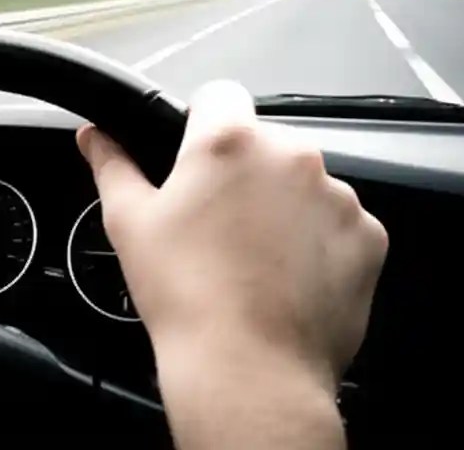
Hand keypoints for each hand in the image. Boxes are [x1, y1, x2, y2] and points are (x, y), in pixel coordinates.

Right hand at [77, 80, 386, 393]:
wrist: (248, 368)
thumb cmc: (185, 295)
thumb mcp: (129, 223)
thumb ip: (112, 164)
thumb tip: (94, 135)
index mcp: (228, 142)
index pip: (219, 95)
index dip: (200, 124)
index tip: (192, 159)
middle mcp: (291, 156)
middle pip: (264, 143)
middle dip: (243, 173)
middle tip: (215, 224)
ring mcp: (338, 196)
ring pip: (303, 183)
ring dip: (282, 206)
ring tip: (252, 258)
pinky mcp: (369, 236)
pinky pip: (339, 224)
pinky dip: (317, 242)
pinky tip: (286, 276)